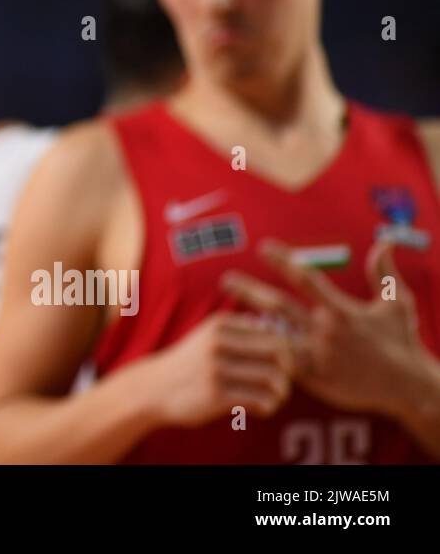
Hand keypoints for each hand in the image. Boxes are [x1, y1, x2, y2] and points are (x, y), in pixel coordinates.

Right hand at [144, 310, 294, 426]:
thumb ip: (241, 331)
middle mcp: (218, 343)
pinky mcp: (215, 395)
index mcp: (219, 325)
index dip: (287, 350)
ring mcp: (216, 370)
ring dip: (281, 392)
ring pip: (273, 378)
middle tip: (282, 381)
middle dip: (288, 370)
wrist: (154, 387)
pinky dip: (268, 407)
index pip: (273, 332)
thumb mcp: (209, 336)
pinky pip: (260, 401)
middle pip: (278, 353)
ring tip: (274, 397)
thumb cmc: (191, 363)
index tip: (282, 364)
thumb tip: (282, 331)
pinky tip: (260, 408)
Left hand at [221, 239, 423, 416]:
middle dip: (251, 291)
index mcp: (341, 310)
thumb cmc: (402, 343)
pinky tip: (243, 349)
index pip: (306, 278)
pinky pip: (282, 366)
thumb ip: (384, 272)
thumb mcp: (398, 304)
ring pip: (275, 336)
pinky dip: (264, 356)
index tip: (262, 247)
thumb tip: (385, 241)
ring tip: (222, 319)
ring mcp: (318, 356)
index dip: (283, 261)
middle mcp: (326, 331)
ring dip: (250, 325)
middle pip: (280, 305)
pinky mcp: (315, 379)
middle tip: (225, 279)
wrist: (408, 388)